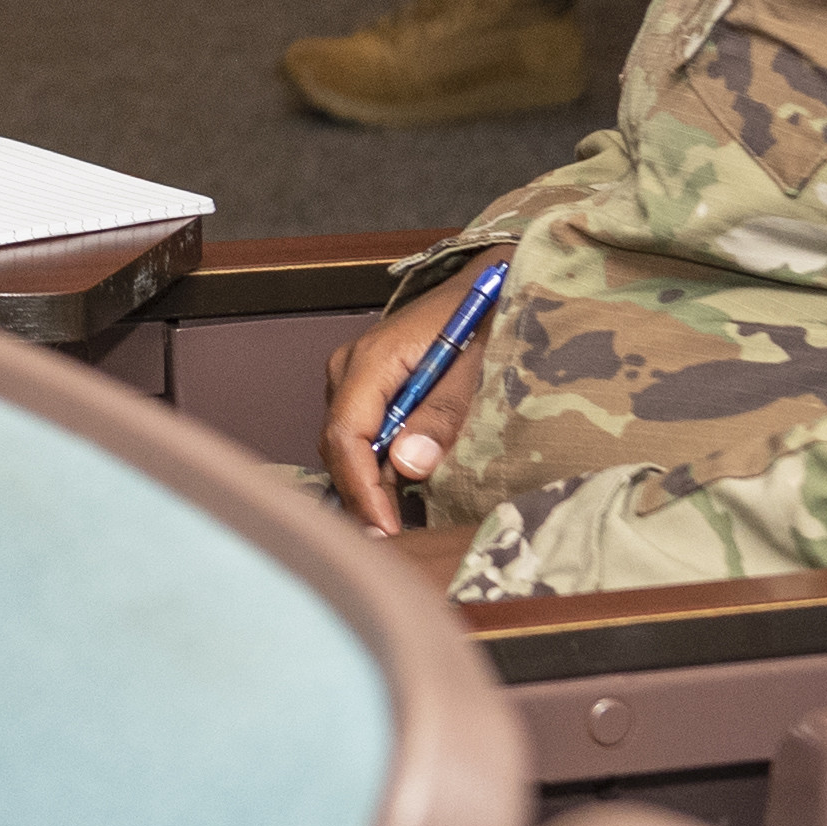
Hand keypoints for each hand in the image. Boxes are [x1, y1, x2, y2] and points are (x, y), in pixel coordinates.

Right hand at [316, 297, 474, 536]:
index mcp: (372, 359)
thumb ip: (442, 415)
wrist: (487, 281)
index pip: (346, 434)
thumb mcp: (476, 366)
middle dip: (360, 496)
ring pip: (344, 443)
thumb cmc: (485, 318)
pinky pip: (358, 433)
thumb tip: (407, 466)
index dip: (362, 488)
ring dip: (366, 484)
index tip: (386, 530)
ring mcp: (353, 375)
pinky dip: (373, 466)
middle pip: (338, 445)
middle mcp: (350, 367)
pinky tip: (395, 495)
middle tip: (391, 544)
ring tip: (393, 527)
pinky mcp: (366, 385)